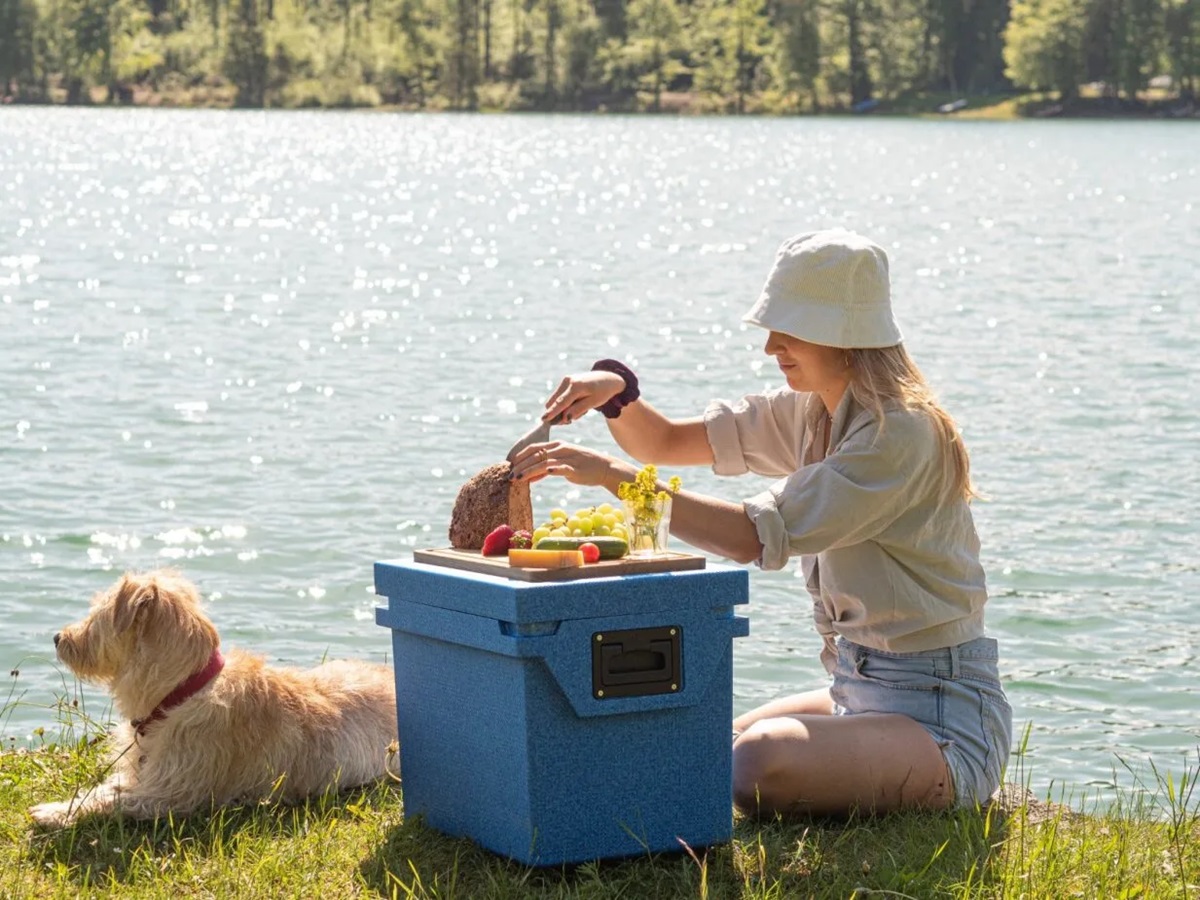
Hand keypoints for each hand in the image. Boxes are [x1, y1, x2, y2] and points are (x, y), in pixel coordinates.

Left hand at [510, 441, 634, 488]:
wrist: (605, 468)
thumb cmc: (583, 467)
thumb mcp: (564, 464)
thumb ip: (547, 468)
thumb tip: (531, 475)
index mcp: (557, 445)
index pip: (534, 447)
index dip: (520, 456)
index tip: (510, 465)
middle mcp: (561, 449)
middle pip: (535, 454)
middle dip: (520, 465)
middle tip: (508, 474)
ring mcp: (567, 458)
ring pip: (543, 462)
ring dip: (527, 471)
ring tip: (516, 478)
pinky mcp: (574, 468)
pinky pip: (559, 469)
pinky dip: (548, 471)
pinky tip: (538, 476)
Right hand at [543, 371, 625, 424]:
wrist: (607, 378)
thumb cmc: (602, 391)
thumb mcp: (594, 402)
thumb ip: (578, 410)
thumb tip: (564, 418)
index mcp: (576, 386)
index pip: (562, 402)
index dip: (553, 412)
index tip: (543, 419)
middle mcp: (568, 381)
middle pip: (555, 402)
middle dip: (559, 414)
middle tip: (570, 421)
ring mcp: (566, 380)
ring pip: (556, 401)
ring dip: (563, 409)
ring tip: (580, 409)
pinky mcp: (565, 382)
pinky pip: (560, 397)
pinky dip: (565, 404)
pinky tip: (577, 404)